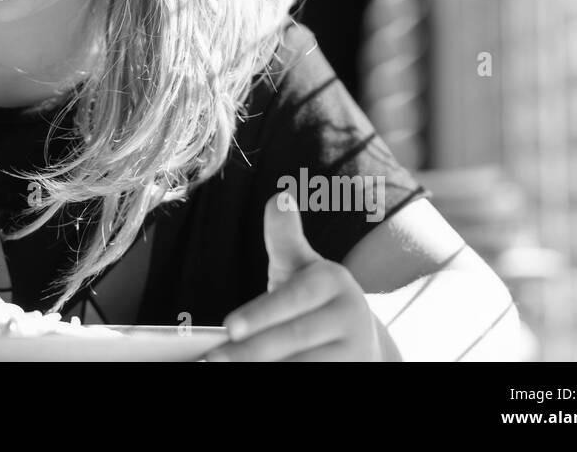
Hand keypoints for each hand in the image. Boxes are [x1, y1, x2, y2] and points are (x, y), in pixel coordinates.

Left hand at [203, 192, 385, 360]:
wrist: (361, 342)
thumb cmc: (314, 301)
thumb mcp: (301, 268)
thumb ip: (285, 238)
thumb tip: (279, 197)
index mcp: (333, 281)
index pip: (293, 299)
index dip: (260, 314)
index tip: (228, 327)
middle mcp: (351, 317)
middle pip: (294, 338)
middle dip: (251, 351)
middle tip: (214, 359)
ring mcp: (356, 352)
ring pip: (304, 365)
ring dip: (265, 370)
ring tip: (228, 370)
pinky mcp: (356, 373)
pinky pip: (311, 379)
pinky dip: (283, 378)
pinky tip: (256, 378)